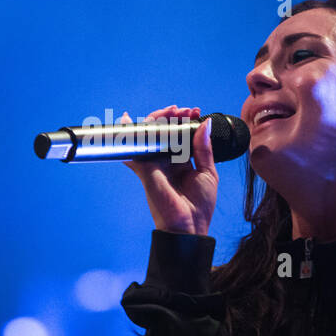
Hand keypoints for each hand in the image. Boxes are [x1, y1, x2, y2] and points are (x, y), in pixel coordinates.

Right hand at [120, 105, 217, 235]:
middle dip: (172, 116)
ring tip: (172, 111)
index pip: (179, 134)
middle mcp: (165, 160)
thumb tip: (205, 123)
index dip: (185, 120)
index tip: (195, 111)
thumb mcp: (208, 172)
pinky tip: (128, 121)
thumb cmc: (200, 204)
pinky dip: (128, 135)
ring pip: (149, 135)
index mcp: (181, 161)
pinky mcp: (145, 169)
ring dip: (158, 119)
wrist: (189, 225)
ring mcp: (154, 164)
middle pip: (163, 131)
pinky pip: (134, 150)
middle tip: (184, 110)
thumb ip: (204, 148)